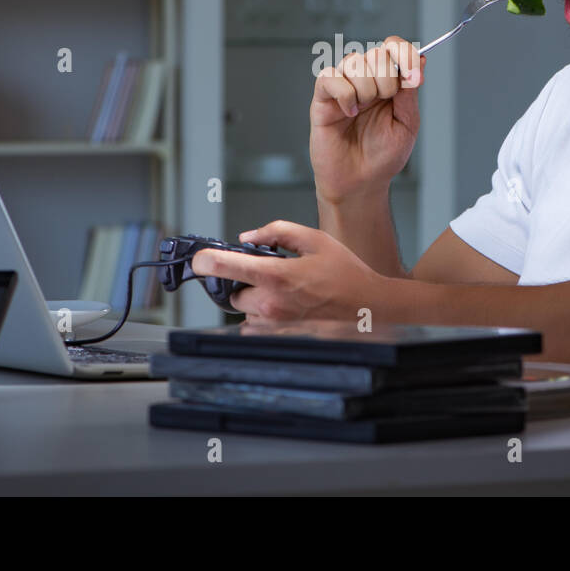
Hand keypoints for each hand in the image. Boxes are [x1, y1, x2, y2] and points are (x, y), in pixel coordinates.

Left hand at [190, 220, 399, 320]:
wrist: (369, 308)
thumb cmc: (346, 274)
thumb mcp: (315, 239)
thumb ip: (276, 232)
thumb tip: (248, 237)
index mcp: (277, 276)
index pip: (224, 267)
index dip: (204, 261)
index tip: (199, 259)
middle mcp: (271, 304)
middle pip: (233, 292)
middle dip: (245, 282)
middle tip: (272, 274)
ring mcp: (275, 326)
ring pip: (246, 311)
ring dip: (257, 300)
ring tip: (287, 292)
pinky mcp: (281, 338)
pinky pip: (258, 327)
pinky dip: (266, 316)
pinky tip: (290, 307)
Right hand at [310, 35, 425, 204]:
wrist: (361, 183)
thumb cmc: (382, 157)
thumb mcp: (407, 123)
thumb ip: (409, 91)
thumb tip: (421, 60)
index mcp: (388, 81)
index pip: (394, 47)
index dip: (405, 54)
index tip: (413, 77)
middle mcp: (365, 79)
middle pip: (376, 53)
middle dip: (387, 79)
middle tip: (384, 103)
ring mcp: (343, 87)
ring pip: (354, 62)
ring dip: (366, 89)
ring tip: (363, 111)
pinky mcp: (323, 98)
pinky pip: (330, 77)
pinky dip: (345, 94)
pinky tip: (349, 113)